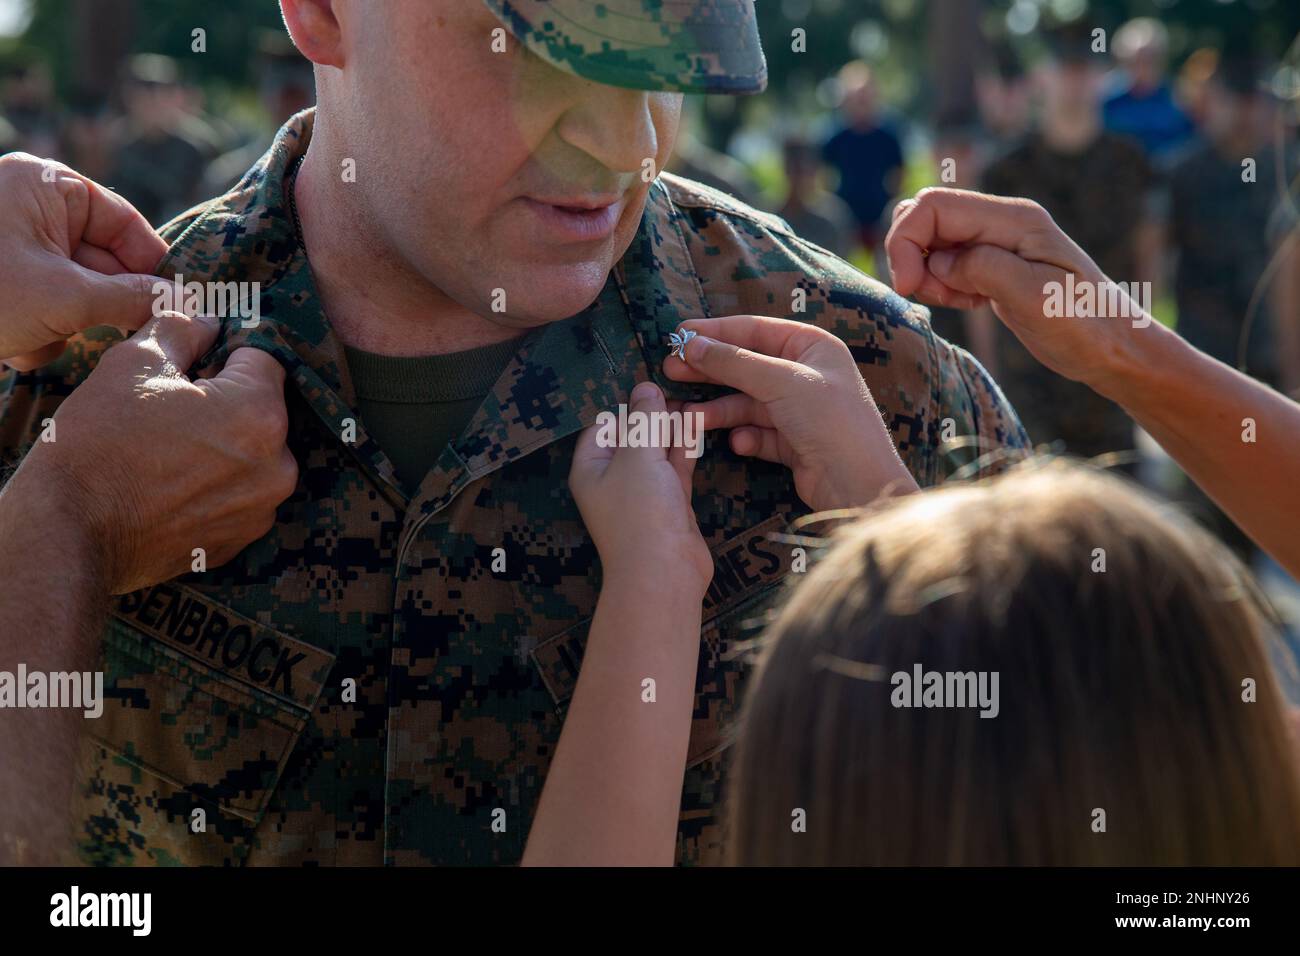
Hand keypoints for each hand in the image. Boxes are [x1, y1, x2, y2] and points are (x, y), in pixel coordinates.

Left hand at [0, 153, 166, 370]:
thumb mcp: (64, 298)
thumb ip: (132, 298)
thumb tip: (184, 303)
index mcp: (44, 185)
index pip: (124, 221)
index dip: (152, 265)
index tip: (176, 304)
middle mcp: (28, 208)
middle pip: (100, 260)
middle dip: (99, 306)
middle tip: (117, 337)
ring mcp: (9, 246)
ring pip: (73, 290)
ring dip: (65, 326)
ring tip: (38, 339)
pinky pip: (42, 304)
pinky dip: (37, 333)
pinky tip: (15, 348)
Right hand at [12, 311, 298, 593]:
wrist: (71, 532)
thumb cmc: (100, 443)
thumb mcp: (133, 363)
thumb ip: (182, 328)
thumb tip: (207, 319)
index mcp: (260, 414)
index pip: (262, 359)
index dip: (224, 355)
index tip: (192, 367)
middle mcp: (278, 465)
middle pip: (263, 411)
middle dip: (227, 403)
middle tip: (172, 412)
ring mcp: (263, 508)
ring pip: (254, 455)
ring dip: (224, 446)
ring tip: (169, 451)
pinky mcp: (242, 538)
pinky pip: (239, 495)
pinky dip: (215, 486)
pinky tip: (173, 485)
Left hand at [569, 382, 710, 592]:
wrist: (664, 572)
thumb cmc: (640, 511)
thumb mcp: (639, 456)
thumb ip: (643, 419)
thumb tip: (645, 387)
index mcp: (591, 467)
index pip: (603, 425)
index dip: (624, 403)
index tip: (649, 382)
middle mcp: (613, 478)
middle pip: (632, 435)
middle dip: (651, 412)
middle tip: (675, 384)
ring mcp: (642, 492)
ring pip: (656, 450)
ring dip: (670, 427)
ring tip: (690, 397)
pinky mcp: (669, 502)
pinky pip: (674, 467)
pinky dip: (683, 446)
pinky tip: (696, 421)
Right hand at [663, 316, 917, 511]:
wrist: (859, 485)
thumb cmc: (831, 421)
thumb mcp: (780, 382)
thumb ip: (733, 362)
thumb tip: (691, 344)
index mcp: (812, 346)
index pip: (754, 330)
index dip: (714, 332)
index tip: (677, 336)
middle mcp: (806, 374)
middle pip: (746, 365)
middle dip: (709, 370)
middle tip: (670, 370)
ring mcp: (799, 409)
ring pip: (746, 402)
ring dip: (719, 410)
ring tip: (687, 418)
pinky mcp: (793, 442)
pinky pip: (758, 433)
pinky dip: (745, 437)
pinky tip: (738, 444)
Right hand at [885, 187, 1147, 400]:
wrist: (1112, 347)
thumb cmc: (1083, 325)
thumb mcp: (1035, 297)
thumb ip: (984, 269)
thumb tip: (937, 261)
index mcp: (1015, 219)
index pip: (933, 205)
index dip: (906, 241)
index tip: (908, 286)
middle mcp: (1002, 221)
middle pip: (925, 217)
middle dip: (912, 257)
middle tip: (937, 296)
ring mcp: (995, 242)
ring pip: (930, 242)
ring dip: (927, 274)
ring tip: (963, 303)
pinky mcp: (991, 265)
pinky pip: (945, 264)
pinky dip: (942, 285)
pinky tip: (972, 305)